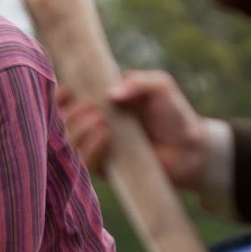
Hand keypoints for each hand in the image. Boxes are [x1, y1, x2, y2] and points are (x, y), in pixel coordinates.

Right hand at [57, 71, 209, 187]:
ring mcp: (99, 149)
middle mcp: (95, 127)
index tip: (66, 91)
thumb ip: (137, 81)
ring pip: (70, 143)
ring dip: (79, 130)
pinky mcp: (108, 170)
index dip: (60, 97)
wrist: (190, 146)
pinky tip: (104, 135)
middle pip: (63, 123)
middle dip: (71, 114)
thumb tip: (110, 95)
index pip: (67, 102)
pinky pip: (86, 164)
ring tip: (101, 120)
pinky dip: (90, 149)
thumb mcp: (159, 86)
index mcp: (101, 104)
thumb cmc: (173, 113)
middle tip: (92, 107)